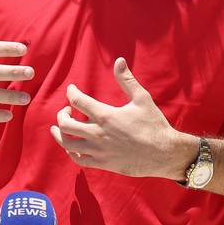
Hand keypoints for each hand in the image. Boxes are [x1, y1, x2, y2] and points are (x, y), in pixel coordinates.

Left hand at [50, 58, 186, 177]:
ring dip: (59, 134)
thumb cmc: (154, 124)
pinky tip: (73, 146)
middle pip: (65, 124)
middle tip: (66, 111)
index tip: (72, 90)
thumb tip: (119, 60)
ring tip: (59, 128)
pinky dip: (71, 152)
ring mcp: (98, 150)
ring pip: (67, 143)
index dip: (71, 92)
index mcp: (106, 115)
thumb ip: (127, 80)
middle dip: (61, 115)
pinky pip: (78, 159)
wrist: (164, 153)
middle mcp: (98, 134)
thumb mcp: (142, 99)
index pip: (77, 100)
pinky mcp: (102, 163)